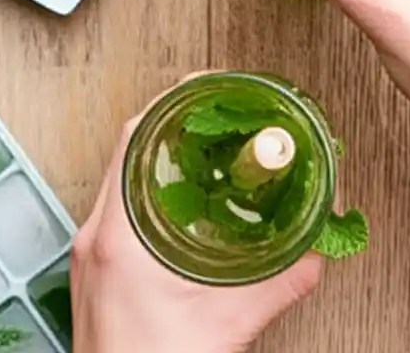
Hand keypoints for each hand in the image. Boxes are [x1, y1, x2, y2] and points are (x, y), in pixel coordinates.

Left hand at [71, 114, 321, 352]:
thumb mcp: (230, 323)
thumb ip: (283, 282)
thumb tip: (318, 249)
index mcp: (118, 238)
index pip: (136, 140)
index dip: (172, 104)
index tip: (204, 87)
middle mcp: (95, 238)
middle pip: (130, 152)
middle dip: (177, 126)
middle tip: (217, 115)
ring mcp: (91, 254)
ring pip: (122, 179)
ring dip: (164, 158)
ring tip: (207, 150)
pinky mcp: (97, 270)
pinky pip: (121, 208)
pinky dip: (154, 191)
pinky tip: (187, 202)